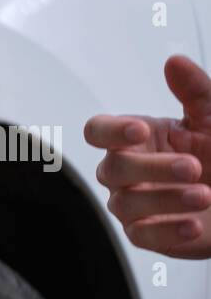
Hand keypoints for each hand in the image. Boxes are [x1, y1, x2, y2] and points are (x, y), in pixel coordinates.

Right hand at [86, 54, 210, 257]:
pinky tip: (194, 225)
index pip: (98, 131)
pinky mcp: (146, 234)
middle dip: (153, 168)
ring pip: (126, 203)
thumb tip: (174, 63)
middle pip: (113, 168)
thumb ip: (195, 90)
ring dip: (166, 199)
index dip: (111, 131)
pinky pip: (142, 235)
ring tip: (203, 195)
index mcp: (136, 139)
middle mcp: (128, 171)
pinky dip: (168, 231)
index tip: (139, 130)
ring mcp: (133, 204)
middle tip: (193, 166)